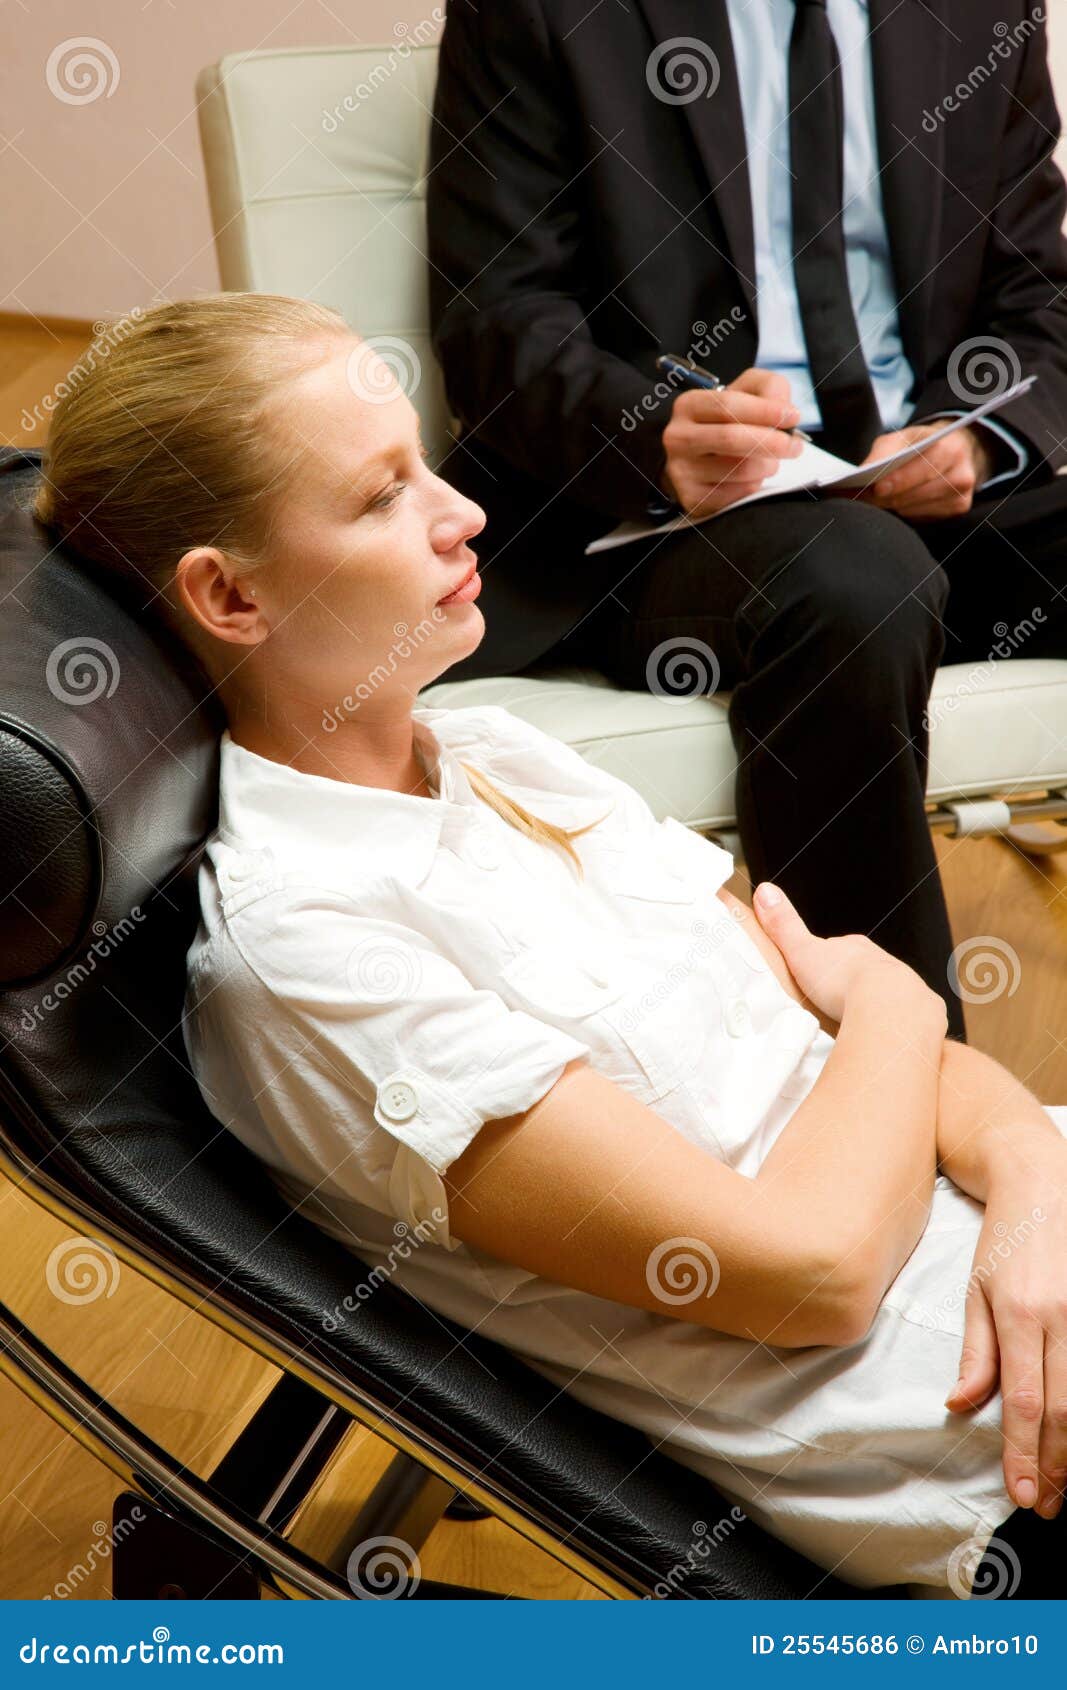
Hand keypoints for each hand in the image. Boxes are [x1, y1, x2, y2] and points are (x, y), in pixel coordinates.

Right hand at [658, 368, 804, 516]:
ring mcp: (682, 470)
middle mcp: (678, 437)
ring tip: (770, 460)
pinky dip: (755, 484)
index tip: (793, 416)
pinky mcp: (692, 498)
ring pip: (739, 469)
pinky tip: (753, 477)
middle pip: (730, 438)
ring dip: (767, 465)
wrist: (704, 460)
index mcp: (688, 405)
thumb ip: (769, 388)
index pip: (727, 406)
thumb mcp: (748, 392)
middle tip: (796, 446)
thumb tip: (783, 411)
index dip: (765, 411)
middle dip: (772, 442)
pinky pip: (737, 493)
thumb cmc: (730, 422)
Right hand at [751, 881, 944, 1026]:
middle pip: (862, 971)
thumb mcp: (802, 951)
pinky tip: (877, 1035)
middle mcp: (883, 963)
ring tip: (853, 1023)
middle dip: (849, 985)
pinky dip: (889, 1025)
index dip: (825, 961)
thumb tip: (766, 890)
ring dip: (870, 1006)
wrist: (890, 1008)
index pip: (839, 949)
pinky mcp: (917, 1015)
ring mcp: (904, 988)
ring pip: (884, 995)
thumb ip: (784, 924)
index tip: (813, 973)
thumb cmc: (846, 981)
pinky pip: (901, 1019)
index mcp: (856, 947)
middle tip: (830, 1003)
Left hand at [854, 423, 993, 520]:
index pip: (923, 469)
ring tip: (871, 499)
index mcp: (950, 449)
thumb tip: (860, 474)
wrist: (956, 450)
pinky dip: (902, 512)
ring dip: (890, 506)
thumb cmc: (922, 444)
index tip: (877, 487)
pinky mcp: (956, 512)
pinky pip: (918, 519)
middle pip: (914, 494)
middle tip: (859, 497)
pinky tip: (894, 505)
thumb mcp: (904, 437)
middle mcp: (960, 475)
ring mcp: (960, 497)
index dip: (899, 480)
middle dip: (884, 497)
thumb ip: (883, 452)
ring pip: (912, 510)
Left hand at [945, 1136, 1066, 1518]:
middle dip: (1054, 1466)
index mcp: (1018, 1313)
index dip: (1022, 1453)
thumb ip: (975, 1353)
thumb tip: (959, 1405)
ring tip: (1066, 1487)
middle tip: (1045, 1505)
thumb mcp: (976, 1289)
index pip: (1020, 1400)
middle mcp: (1060, 1318)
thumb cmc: (1005, 1238)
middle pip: (1062, 1410)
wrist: (1043, 1182)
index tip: (1020, 1493)